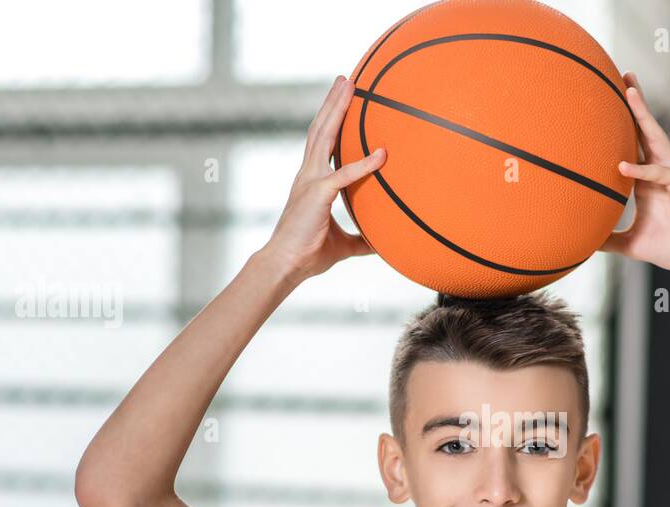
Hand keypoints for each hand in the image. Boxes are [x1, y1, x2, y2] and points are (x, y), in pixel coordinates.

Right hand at [262, 75, 386, 282]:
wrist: (286, 265)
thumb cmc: (310, 255)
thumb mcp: (344, 245)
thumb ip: (362, 239)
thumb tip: (383, 243)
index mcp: (312, 181)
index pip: (321, 143)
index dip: (331, 120)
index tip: (341, 101)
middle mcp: (308, 174)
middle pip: (320, 129)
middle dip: (333, 102)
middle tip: (346, 79)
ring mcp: (310, 181)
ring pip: (324, 137)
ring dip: (338, 110)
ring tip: (350, 86)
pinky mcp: (317, 194)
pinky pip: (344, 175)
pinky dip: (364, 164)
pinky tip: (382, 154)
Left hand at [602, 72, 669, 276]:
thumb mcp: (632, 244)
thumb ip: (609, 240)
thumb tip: (583, 244)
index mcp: (646, 180)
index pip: (630, 146)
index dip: (619, 126)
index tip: (603, 106)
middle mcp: (659, 170)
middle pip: (644, 131)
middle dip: (634, 104)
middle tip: (622, 77)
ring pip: (656, 138)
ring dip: (642, 115)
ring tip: (630, 92)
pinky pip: (660, 173)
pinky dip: (641, 170)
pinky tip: (622, 167)